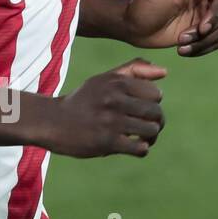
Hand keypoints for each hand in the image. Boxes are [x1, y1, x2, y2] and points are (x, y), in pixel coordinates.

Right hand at [50, 59, 166, 158]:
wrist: (53, 122)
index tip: (142, 109)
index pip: (156, 94)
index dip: (153, 103)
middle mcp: (114, 100)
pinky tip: (133, 146)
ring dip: (150, 137)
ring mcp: (111, 122)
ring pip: (151, 131)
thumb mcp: (104, 78)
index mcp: (116, 82)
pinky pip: (140, 148)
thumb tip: (164, 72)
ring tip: (141, 138)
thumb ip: (134, 69)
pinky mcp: (106, 142)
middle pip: (156, 113)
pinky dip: (141, 149)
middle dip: (156, 122)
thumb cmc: (83, 100)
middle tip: (146, 127)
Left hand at [122, 0, 217, 55]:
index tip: (203, 26)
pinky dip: (201, 50)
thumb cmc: (143, 2)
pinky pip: (212, 43)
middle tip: (184, 37)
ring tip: (181, 45)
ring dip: (203, 42)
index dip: (217, 13)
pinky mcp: (198, 33)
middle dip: (208, 31)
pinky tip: (182, 51)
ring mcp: (202, 17)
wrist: (130, 26)